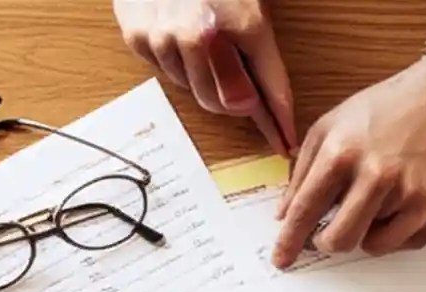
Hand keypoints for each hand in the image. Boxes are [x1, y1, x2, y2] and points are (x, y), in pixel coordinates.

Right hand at [114, 0, 295, 154]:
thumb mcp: (253, 3)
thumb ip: (259, 47)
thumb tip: (263, 99)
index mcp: (244, 24)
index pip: (269, 89)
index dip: (279, 122)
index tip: (285, 144)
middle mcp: (204, 36)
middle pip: (226, 103)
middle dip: (238, 103)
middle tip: (242, 95)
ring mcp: (168, 38)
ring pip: (193, 90)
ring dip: (204, 79)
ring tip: (205, 48)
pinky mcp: (139, 37)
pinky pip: (163, 71)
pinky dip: (175, 63)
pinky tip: (179, 38)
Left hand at [272, 39, 425, 267]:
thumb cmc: (381, 111)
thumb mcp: (329, 127)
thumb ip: (302, 172)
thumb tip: (285, 215)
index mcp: (342, 153)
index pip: (307, 210)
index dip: (290, 240)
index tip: (282, 260)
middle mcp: (376, 175)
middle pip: (339, 239)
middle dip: (327, 243)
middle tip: (327, 235)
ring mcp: (410, 193)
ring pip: (373, 245)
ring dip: (365, 233)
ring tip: (372, 204)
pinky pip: (404, 244)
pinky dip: (395, 233)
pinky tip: (397, 206)